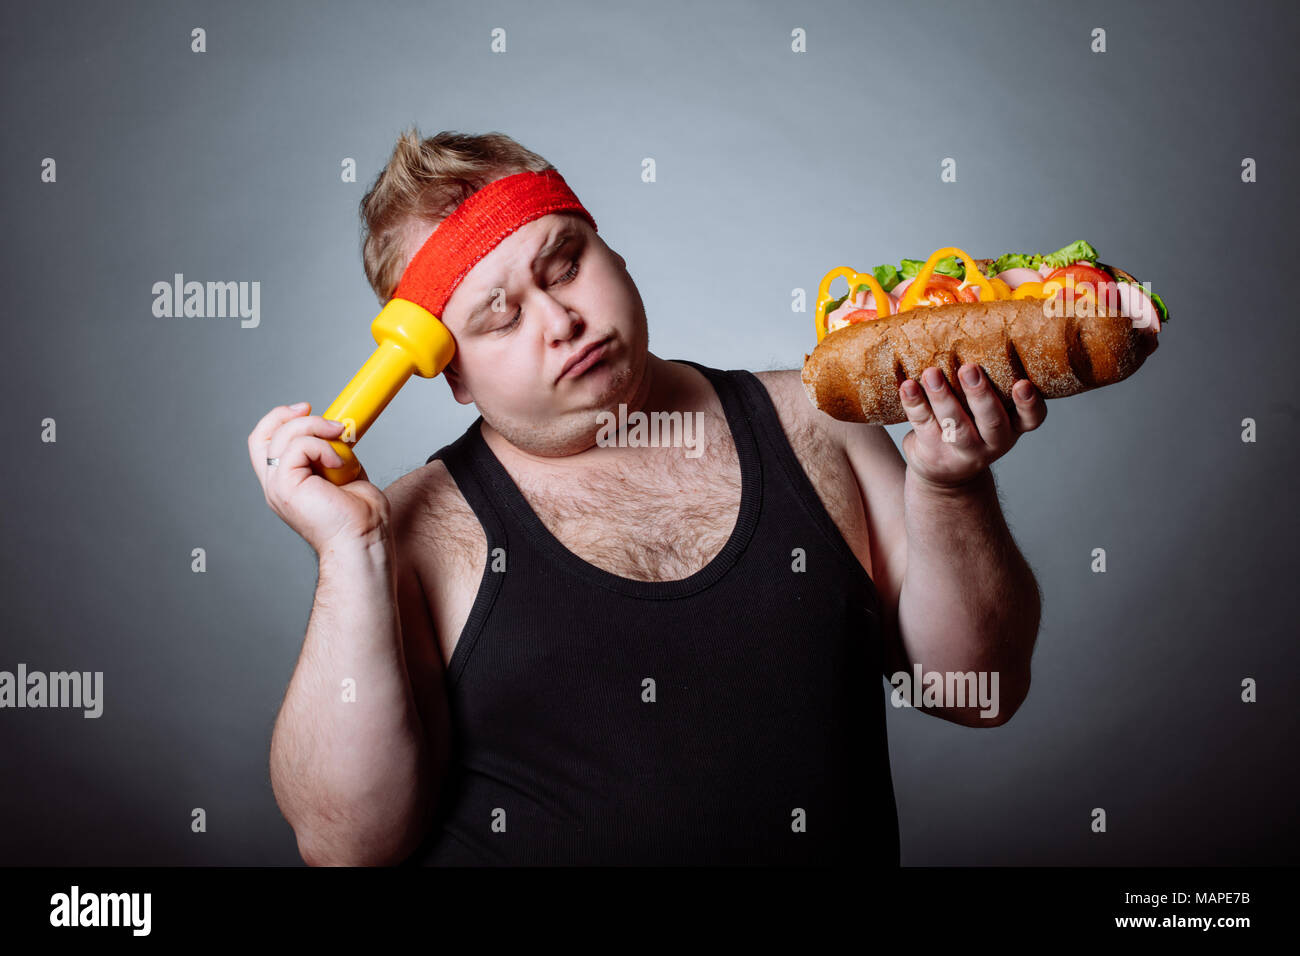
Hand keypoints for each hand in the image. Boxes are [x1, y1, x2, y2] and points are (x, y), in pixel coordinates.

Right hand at [248, 402, 391, 554]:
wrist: (364, 541)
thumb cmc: (361, 518)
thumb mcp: (345, 473)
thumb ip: (333, 453)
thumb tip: (338, 432)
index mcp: (288, 483)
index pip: (264, 443)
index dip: (279, 419)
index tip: (307, 408)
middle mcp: (276, 485)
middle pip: (260, 436)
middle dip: (286, 415)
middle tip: (317, 413)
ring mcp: (278, 487)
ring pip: (282, 436)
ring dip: (316, 428)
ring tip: (341, 440)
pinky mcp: (287, 487)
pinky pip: (298, 447)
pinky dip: (322, 446)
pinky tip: (339, 463)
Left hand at [898, 364, 1045, 491]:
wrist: (944, 476)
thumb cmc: (971, 428)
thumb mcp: (987, 414)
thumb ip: (988, 386)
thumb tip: (974, 330)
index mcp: (1013, 427)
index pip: (1032, 418)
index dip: (1029, 403)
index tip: (1023, 384)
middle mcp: (993, 442)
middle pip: (991, 421)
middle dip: (980, 394)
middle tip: (969, 368)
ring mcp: (963, 451)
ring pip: (956, 426)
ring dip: (943, 397)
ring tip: (931, 374)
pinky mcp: (934, 452)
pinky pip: (924, 424)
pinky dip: (915, 403)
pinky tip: (908, 386)